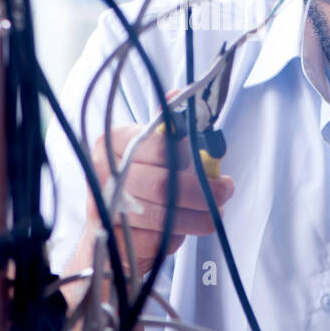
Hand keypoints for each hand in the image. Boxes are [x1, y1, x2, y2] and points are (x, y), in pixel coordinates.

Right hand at [83, 117, 234, 280]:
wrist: (113, 235)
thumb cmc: (140, 186)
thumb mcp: (153, 152)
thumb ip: (169, 128)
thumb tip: (179, 93)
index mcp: (114, 141)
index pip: (159, 145)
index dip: (189, 156)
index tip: (209, 163)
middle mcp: (104, 170)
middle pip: (163, 183)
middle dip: (203, 191)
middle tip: (224, 191)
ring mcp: (107, 206)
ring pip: (166, 213)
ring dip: (199, 215)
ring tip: (214, 213)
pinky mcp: (116, 237)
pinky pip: (159, 236)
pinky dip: (181, 233)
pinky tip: (187, 227)